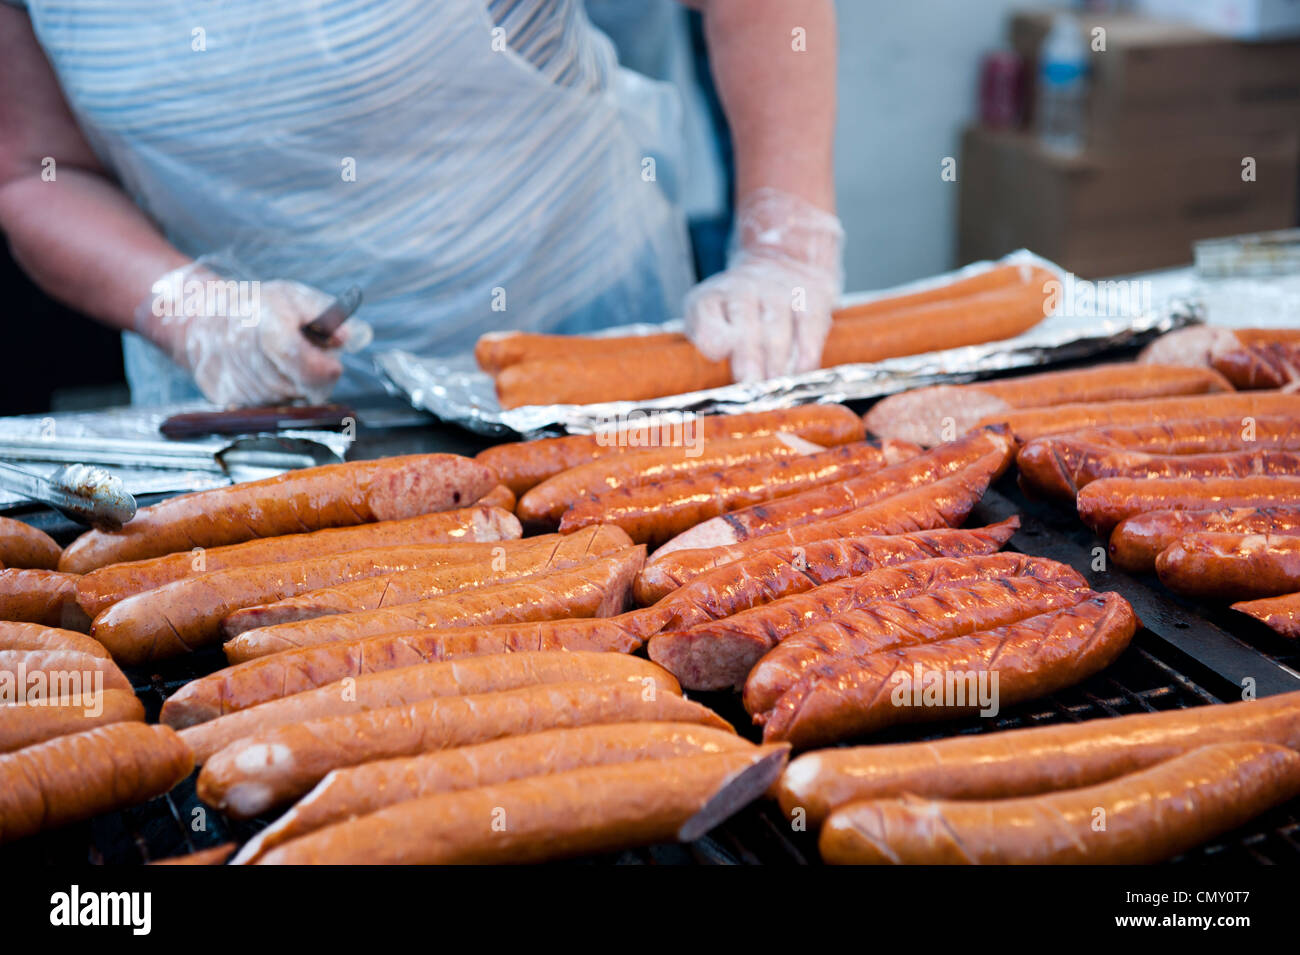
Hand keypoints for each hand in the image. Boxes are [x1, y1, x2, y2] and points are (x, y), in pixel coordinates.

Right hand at [138, 264, 346, 406]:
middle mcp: (247, 357)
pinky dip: (275, 393)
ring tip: (279, 360)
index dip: (326, 369)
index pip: (307, 366)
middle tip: (304, 354)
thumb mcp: (295, 297)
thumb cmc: (258, 306)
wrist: (202, 317)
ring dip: (294, 384)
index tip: (331, 363)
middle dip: (313, 375)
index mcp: (267, 326)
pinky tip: (264, 372)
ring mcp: (236, 381)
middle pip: (303, 388)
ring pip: (288, 400)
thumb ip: (326, 315)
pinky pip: (268, 406)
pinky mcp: (227, 399)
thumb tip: (347, 338)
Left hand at [685, 188, 843, 382]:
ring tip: (775, 384)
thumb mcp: (708, 317)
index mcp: (712, 298)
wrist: (780, 263)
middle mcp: (744, 289)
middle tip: (750, 383)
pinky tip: (802, 371)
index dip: (714, 337)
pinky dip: (806, 351)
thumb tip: (724, 361)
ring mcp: (779, 291)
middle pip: (745, 326)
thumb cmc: (737, 309)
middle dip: (748, 357)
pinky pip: (810, 326)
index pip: (706, 317)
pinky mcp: (811, 297)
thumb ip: (707, 339)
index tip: (720, 355)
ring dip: (776, 360)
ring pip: (777, 328)